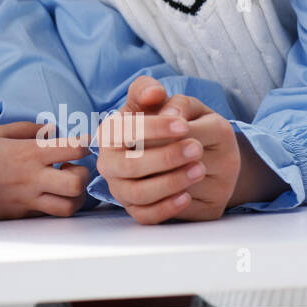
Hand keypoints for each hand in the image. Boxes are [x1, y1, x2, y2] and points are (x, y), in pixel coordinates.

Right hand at [0, 121, 91, 219]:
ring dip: (75, 196)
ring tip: (65, 184)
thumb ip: (26, 129)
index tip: (83, 142)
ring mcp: (27, 199)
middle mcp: (32, 178)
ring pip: (68, 206)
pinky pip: (49, 214)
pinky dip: (57, 205)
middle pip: (76, 183)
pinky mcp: (22, 214)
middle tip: (74, 167)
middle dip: (84, 174)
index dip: (84, 143)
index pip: (71, 148)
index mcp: (27, 153)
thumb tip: (51, 129)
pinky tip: (50, 194)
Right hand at [96, 76, 238, 223]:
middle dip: (165, 157)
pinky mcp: (135, 209)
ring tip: (199, 169)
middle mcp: (108, 164)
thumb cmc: (158, 123)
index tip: (183, 125)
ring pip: (139, 193)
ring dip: (170, 182)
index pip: (124, 132)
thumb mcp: (152, 101)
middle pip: (129, 166)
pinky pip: (146, 216)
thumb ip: (147, 90)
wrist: (169, 150)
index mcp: (108, 135)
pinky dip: (166, 208)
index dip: (154, 128)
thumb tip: (154, 93)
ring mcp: (120, 189)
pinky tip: (187, 195)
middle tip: (196, 148)